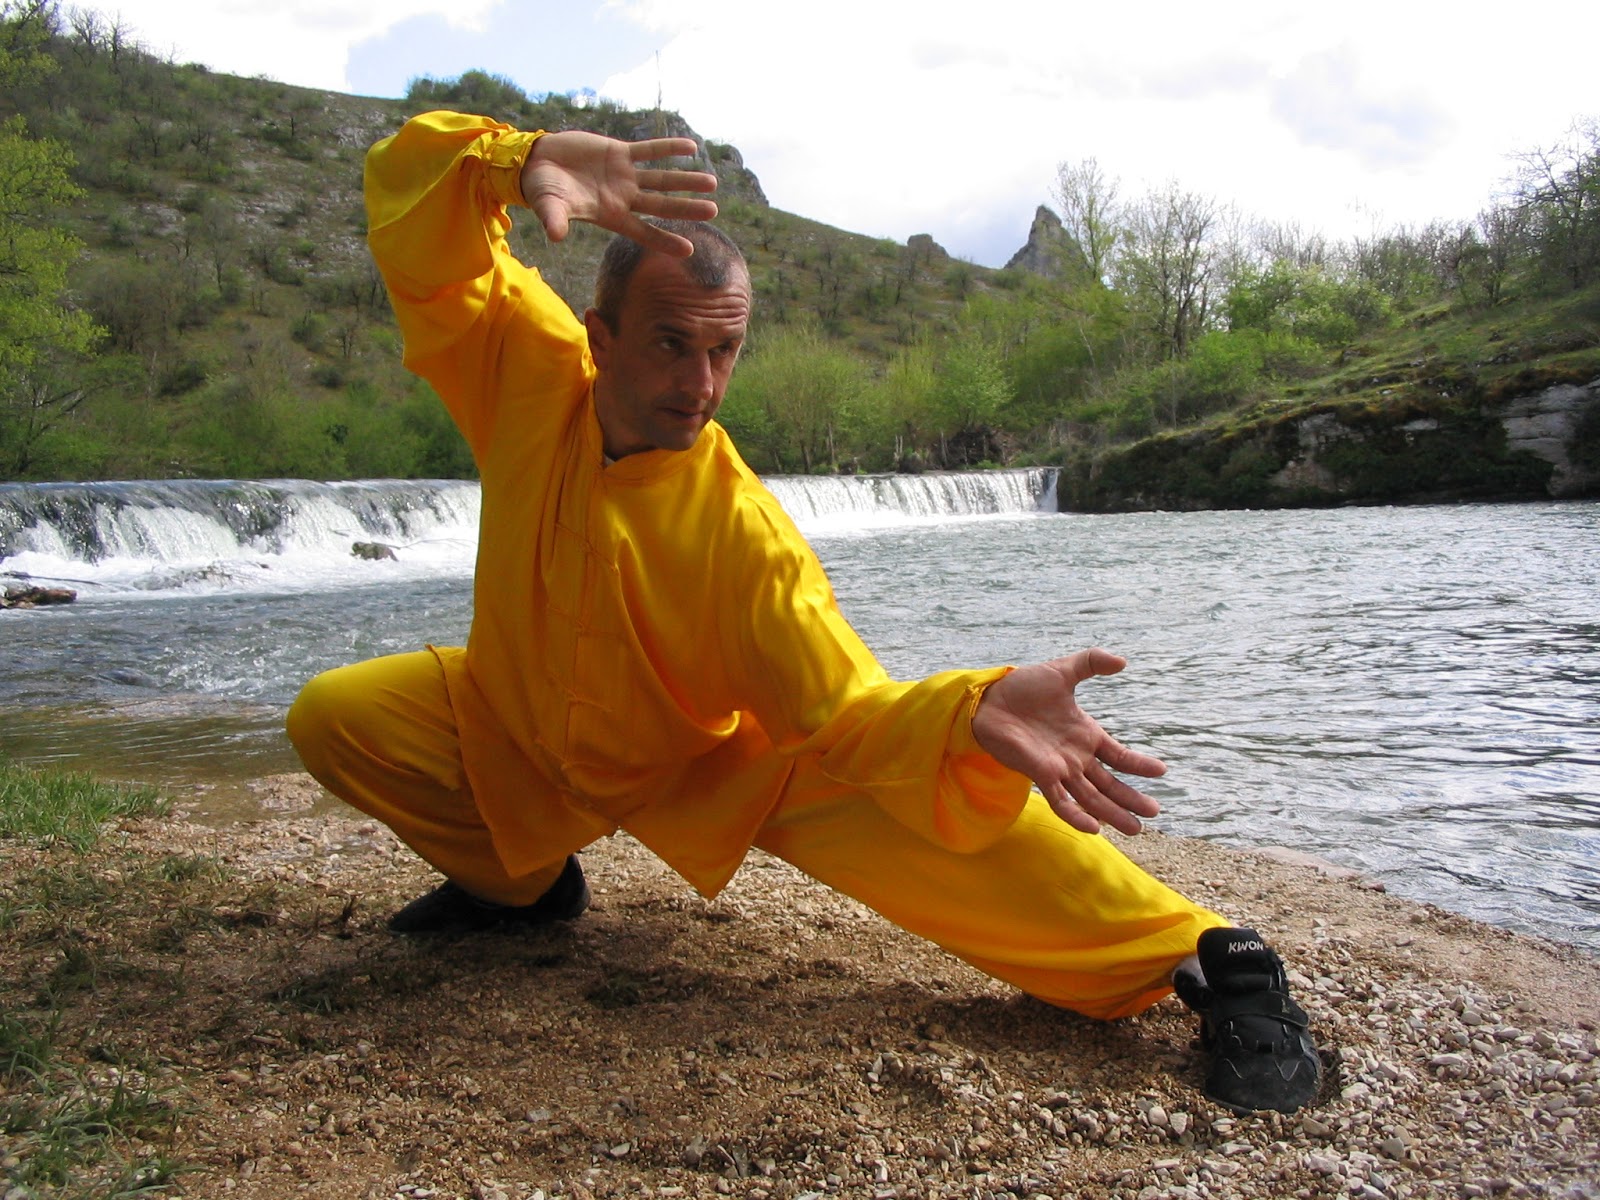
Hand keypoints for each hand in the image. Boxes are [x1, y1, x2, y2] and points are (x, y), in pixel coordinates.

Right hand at [523, 131, 718, 256]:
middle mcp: (623, 198)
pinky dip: (668, 148)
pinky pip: (649, 150)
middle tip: (713, 211)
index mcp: (611, 216)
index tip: (689, 250)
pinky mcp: (620, 152)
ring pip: (661, 178)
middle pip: (661, 206)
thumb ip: (554, 219)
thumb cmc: (542, 191)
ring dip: (685, 180)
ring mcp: (624, 176)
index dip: (665, 241)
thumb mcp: (548, 205)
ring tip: (712, 182)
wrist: (537, 163)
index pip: (643, 232)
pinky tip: (691, 147)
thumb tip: (554, 235)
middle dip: (686, 208)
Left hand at [970, 648, 1164, 835]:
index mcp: (1085, 734)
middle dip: (1131, 799)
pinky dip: (1077, 814)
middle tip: (1154, 812)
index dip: (1139, 764)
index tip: (1162, 771)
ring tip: (1136, 829)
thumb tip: (1123, 661)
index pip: (1118, 756)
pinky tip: (1094, 828)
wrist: (988, 699)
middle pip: (1109, 784)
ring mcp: (1059, 768)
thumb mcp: (1063, 671)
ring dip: (1113, 814)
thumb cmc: (1022, 687)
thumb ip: (1092, 663)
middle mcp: (1075, 756)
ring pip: (1091, 798)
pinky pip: (1061, 800)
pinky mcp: (1040, 774)